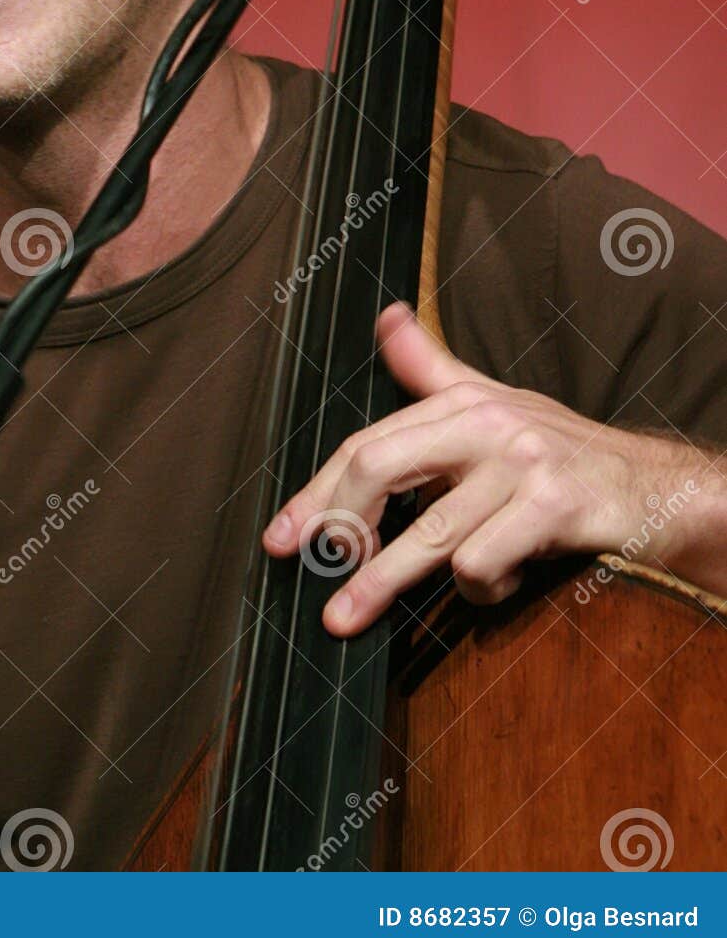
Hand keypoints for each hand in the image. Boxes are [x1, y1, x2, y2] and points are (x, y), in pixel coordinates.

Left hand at [262, 301, 726, 635]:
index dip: (317, 492)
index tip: (283, 536)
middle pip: (379, 468)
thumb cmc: (562, 453)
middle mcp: (487, 422)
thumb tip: (387, 319)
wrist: (653, 488)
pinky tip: (498, 585)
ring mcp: (522, 462)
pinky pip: (485, 562)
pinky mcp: (555, 506)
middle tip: (313, 576)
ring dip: (379, 583)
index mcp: (461, 402)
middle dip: (336, 527)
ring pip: (429, 531)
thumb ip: (432, 371)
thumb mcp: (494, 402)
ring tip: (345, 618)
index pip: (368, 444)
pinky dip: (481, 590)